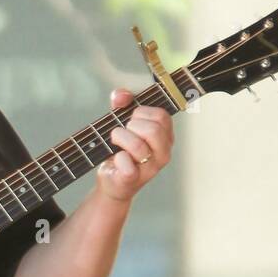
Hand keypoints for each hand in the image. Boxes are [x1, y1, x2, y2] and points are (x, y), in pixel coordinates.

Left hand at [96, 87, 174, 201]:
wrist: (111, 180)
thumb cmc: (121, 149)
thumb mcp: (122, 121)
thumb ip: (123, 103)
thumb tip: (121, 96)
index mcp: (165, 137)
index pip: (161, 116)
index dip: (141, 112)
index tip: (131, 119)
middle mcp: (163, 153)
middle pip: (153, 129)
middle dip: (131, 125)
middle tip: (123, 132)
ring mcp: (151, 168)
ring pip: (138, 145)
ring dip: (119, 138)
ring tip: (115, 142)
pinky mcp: (134, 179)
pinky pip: (126, 163)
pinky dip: (116, 157)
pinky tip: (115, 158)